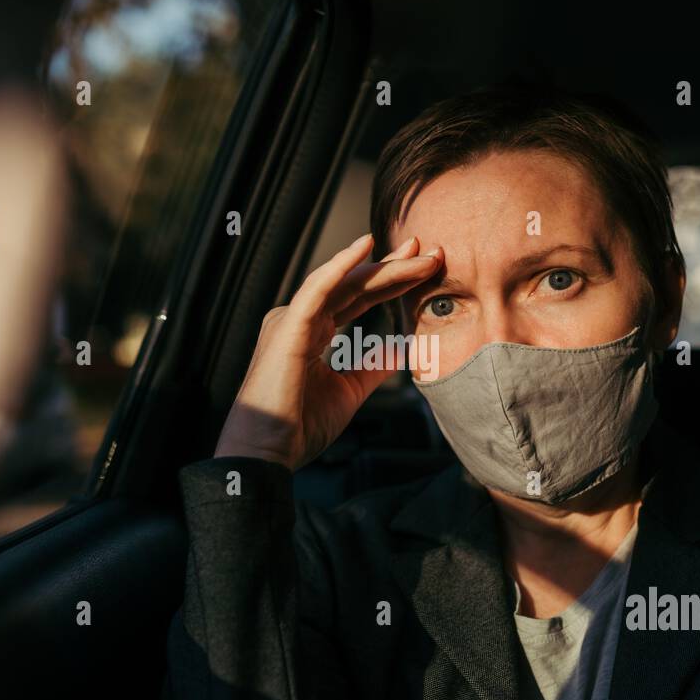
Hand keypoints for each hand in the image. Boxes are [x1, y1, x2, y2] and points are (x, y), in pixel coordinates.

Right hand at [214, 233, 442, 470]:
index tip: (425, 268)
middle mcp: (303, 319)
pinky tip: (365, 247)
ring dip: (382, 266)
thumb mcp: (349, 391)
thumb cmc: (300, 427)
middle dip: (394, 266)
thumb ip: (371, 367)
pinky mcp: (289, 327)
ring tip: (416, 251)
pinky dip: (341, 267)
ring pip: (344, 283)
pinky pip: (318, 289)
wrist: (269, 452)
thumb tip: (399, 349)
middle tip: (430, 249)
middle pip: (355, 285)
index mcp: (314, 332)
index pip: (359, 298)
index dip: (392, 282)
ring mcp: (294, 320)